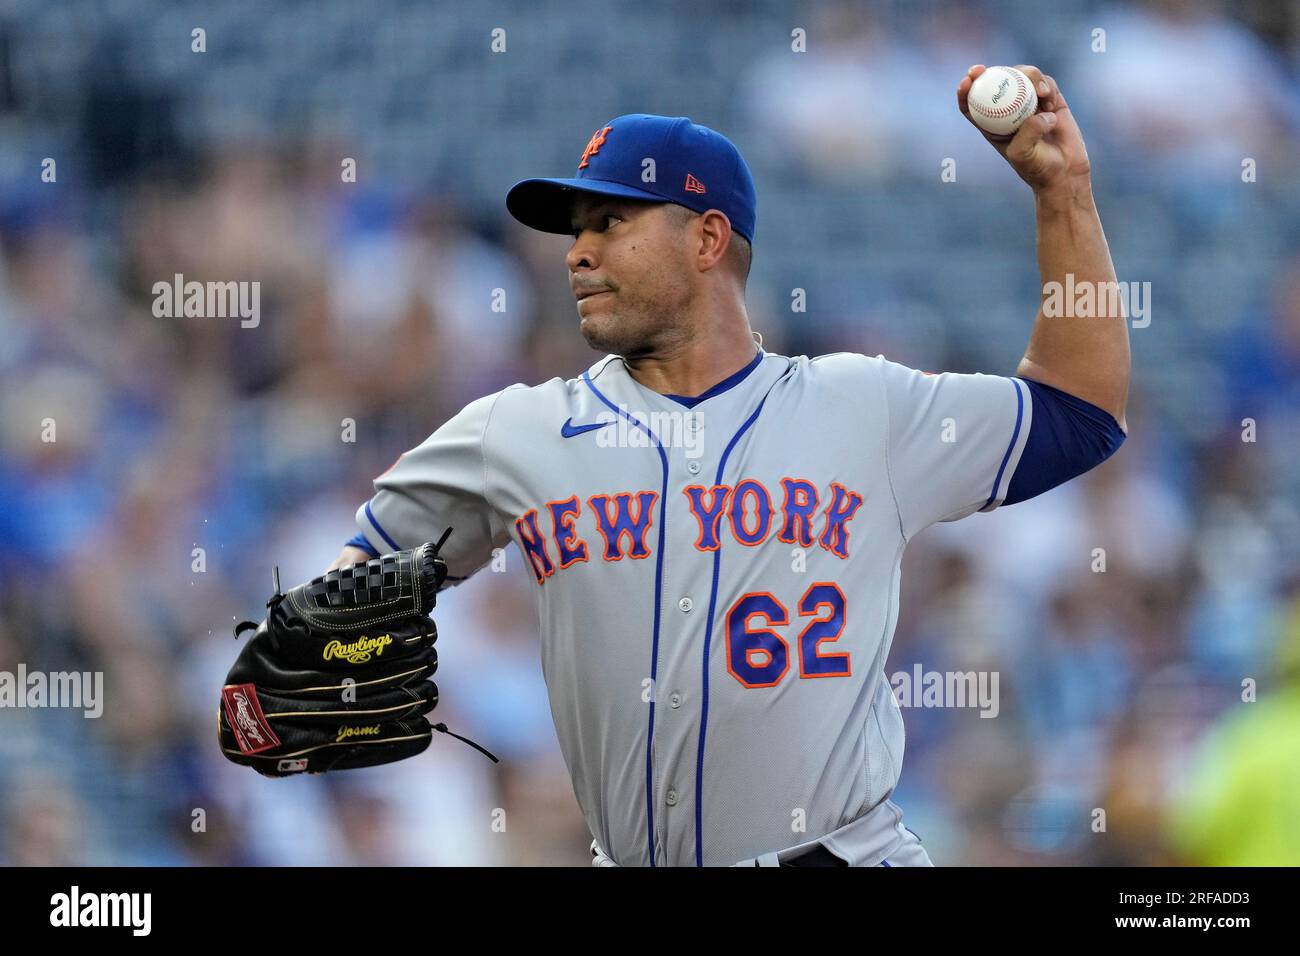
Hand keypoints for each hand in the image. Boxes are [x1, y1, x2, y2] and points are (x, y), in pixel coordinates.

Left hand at [957, 64, 1091, 192]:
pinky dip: (1047, 87)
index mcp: (992, 125)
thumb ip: (1027, 132)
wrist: (1065, 172)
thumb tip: (1038, 112)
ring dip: (1029, 77)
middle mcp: (1008, 111)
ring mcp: (1030, 103)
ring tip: (1042, 94)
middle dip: (989, 71)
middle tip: (985, 70)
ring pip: (1023, 76)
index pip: (972, 104)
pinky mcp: (1051, 100)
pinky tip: (1050, 100)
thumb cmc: (1037, 167)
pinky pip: (1046, 83)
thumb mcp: (1023, 154)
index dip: (966, 90)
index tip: (968, 80)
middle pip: (996, 83)